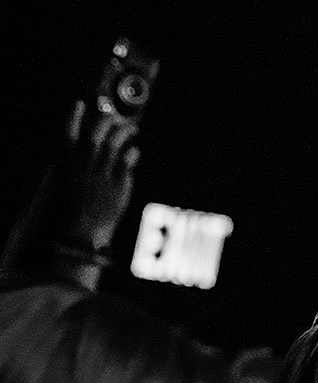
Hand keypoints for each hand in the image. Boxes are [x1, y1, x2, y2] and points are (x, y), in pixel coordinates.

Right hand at [61, 100, 139, 250]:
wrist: (84, 230)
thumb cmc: (76, 207)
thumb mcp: (72, 181)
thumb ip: (82, 163)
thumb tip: (98, 146)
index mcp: (68, 163)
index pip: (68, 132)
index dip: (73, 116)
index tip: (79, 103)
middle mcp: (84, 165)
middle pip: (95, 135)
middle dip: (104, 121)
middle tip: (113, 116)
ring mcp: (102, 173)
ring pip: (113, 145)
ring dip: (123, 133)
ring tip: (131, 129)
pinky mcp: (118, 184)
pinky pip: (127, 161)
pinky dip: (132, 153)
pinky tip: (135, 151)